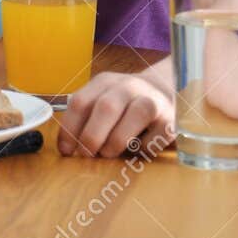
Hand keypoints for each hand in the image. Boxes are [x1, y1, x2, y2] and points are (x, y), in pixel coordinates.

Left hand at [57, 67, 174, 158]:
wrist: (162, 92)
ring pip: (135, 115)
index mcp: (104, 82)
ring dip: (117, 141)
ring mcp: (152, 100)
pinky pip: (156, 136)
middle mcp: (128, 86)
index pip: (80, 101)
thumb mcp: (101, 101)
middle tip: (87, 155)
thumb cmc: (124, 105)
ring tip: (109, 153)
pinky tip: (137, 149)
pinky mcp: (171, 119)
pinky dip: (143, 148)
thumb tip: (69, 148)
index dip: (70, 128)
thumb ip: (86, 118)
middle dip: (92, 136)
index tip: (66, 150)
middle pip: (106, 107)